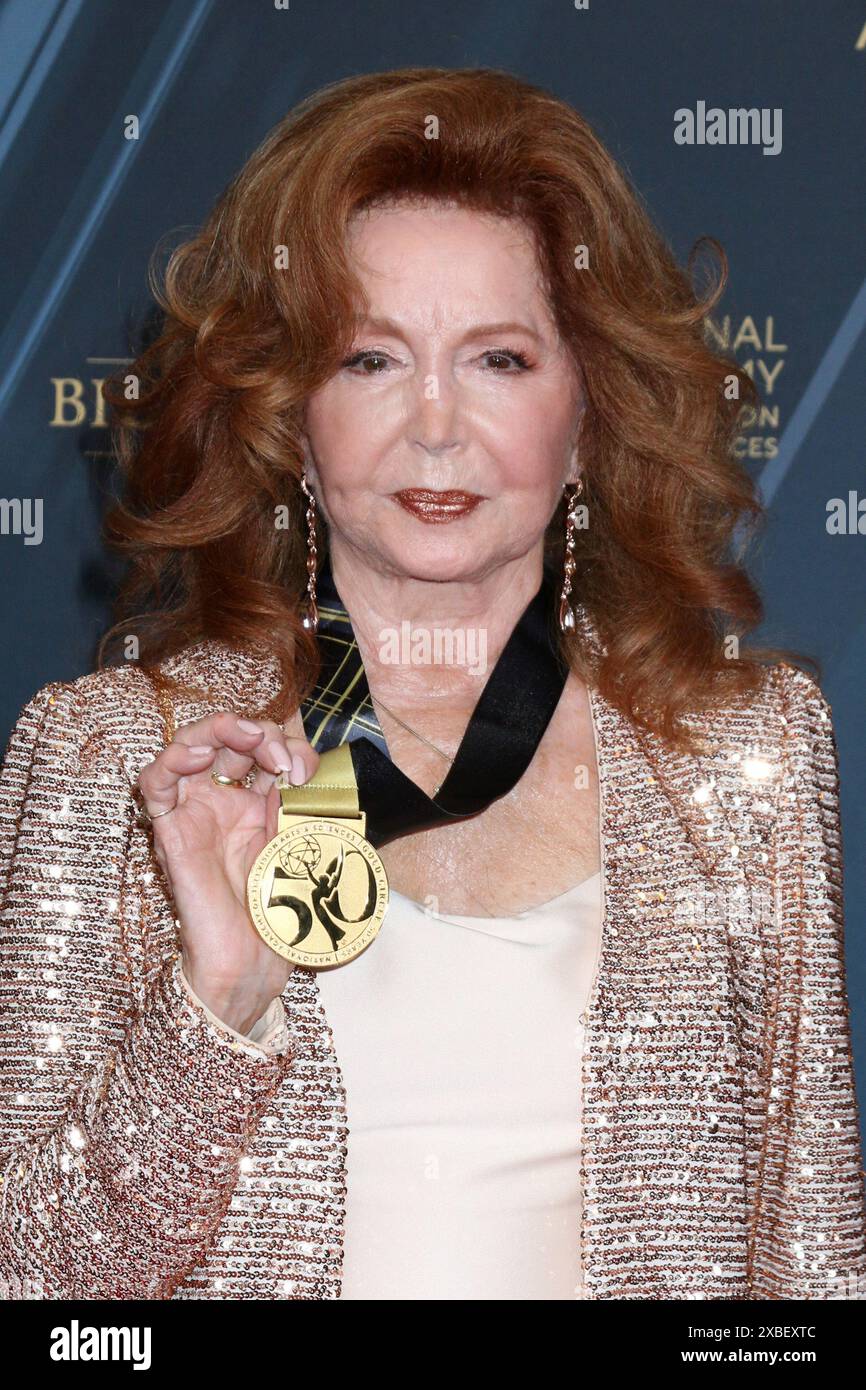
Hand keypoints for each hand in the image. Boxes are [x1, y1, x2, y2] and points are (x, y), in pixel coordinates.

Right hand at [136, 709, 319, 1033]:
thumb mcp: (303, 841)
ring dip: (216, 730)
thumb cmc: (279, 909)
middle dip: (258, 732)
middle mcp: (226, 801)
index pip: (266, 746)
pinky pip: (154, 784)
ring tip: (243, 738)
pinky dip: (170, 760)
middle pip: (230, 738)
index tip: (304, 769)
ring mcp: (198, 813)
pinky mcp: (172, 831)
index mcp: (260, 801)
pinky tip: (197, 756)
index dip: (287, 743)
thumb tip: (302, 762)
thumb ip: (304, 800)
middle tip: (279, 755)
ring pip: (188, 746)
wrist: (254, 961)